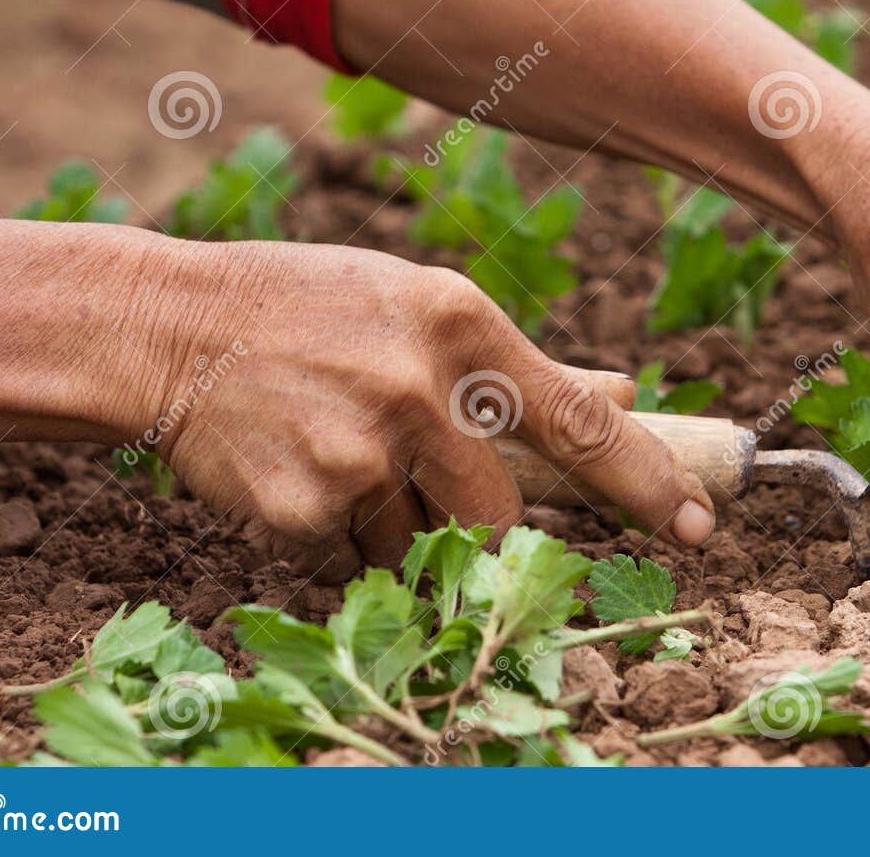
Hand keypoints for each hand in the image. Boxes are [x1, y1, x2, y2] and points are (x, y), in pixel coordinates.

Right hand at [134, 239, 714, 578]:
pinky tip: (294, 471)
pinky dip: (331, 539)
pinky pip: (349, 564)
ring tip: (331, 450)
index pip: (577, 421)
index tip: (702, 526)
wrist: (167, 327)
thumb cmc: (310, 309)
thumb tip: (621, 391)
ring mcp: (357, 453)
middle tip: (406, 471)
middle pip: (496, 517)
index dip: (646, 480)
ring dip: (389, 526)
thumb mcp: (419, 306)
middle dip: (466, 519)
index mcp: (459, 326)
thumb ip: (524, 364)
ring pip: (416, 547)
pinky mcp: (300, 509)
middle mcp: (417, 389)